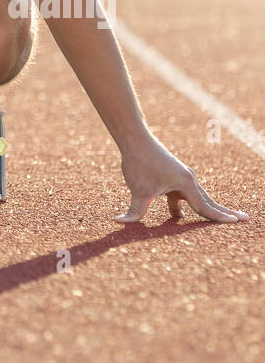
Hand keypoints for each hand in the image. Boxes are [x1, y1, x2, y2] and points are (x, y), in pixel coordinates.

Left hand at [117, 139, 246, 223]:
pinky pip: (179, 195)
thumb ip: (134, 211)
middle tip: (242, 219)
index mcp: (186, 183)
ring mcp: (180, 177)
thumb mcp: (139, 191)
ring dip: (203, 210)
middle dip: (223, 212)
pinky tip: (177, 216)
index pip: (205, 206)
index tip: (235, 222)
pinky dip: (180, 206)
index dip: (219, 217)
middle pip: (208, 201)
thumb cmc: (140, 164)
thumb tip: (120, 222)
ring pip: (194, 198)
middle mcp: (188, 179)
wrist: (135, 141)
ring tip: (217, 218)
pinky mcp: (170, 177)